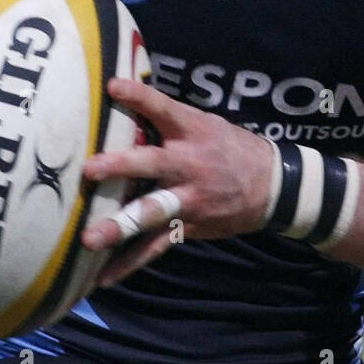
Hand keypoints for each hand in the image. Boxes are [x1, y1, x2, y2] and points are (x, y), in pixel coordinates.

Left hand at [80, 78, 275, 287]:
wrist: (274, 186)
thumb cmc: (231, 148)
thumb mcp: (207, 125)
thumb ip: (170, 121)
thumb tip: (126, 103)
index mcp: (193, 132)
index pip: (164, 108)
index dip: (140, 96)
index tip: (113, 86)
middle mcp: (189, 165)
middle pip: (152, 164)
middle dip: (121, 167)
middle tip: (90, 170)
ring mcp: (188, 200)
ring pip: (151, 213)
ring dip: (119, 226)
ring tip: (89, 239)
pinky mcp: (188, 226)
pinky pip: (155, 247)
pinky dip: (129, 263)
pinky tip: (103, 277)